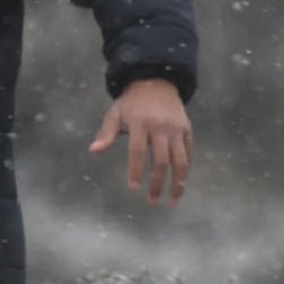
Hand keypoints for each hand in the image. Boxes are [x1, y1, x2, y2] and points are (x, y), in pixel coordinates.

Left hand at [88, 78, 192, 205]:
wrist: (157, 81)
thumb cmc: (132, 102)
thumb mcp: (116, 113)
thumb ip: (106, 133)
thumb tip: (94, 150)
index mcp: (140, 123)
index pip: (137, 151)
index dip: (136, 170)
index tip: (134, 188)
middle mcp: (160, 127)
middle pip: (161, 160)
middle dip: (157, 184)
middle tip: (152, 201)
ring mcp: (176, 129)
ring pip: (180, 161)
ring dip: (178, 183)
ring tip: (173, 201)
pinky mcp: (187, 130)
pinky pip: (189, 153)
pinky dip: (186, 170)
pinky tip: (181, 184)